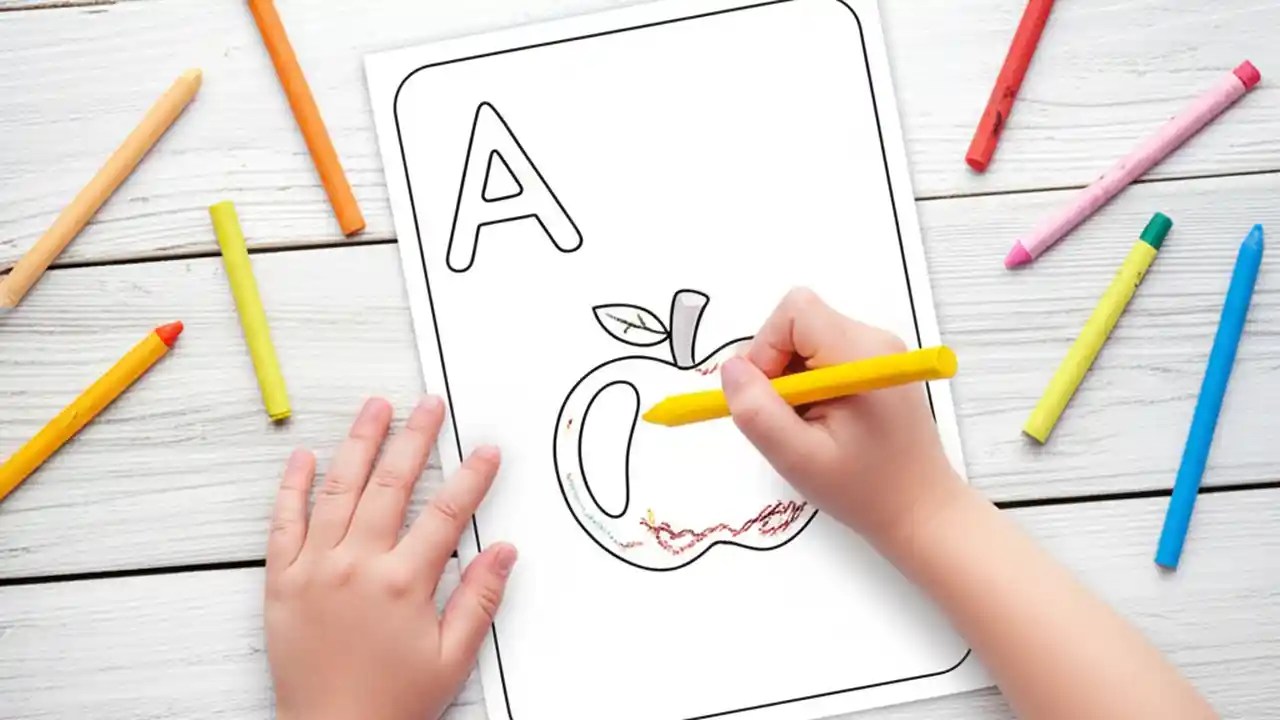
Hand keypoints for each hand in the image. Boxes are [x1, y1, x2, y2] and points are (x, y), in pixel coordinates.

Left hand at [265, 396, 516, 719]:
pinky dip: (294, 486)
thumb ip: (479, 599)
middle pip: (391, 485)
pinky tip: (306, 457)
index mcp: (403, 584)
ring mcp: (314, 568)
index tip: (486, 451)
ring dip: (360, 442)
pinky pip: (284, 521)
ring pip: (339, 489)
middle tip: (429, 406)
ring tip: (375, 408)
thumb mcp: (452, 658)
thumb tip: (503, 553)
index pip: (446, 513)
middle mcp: (357, 566)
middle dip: (416, 438)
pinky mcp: (280, 581)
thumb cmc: (389, 704)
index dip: (471, 477)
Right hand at [720, 289, 960, 552]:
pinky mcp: (873, 367)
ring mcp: (876, 353)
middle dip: (774, 368)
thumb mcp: (799, 458)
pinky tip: (821, 422)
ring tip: (807, 426)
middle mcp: (873, 341)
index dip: (766, 348)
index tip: (769, 396)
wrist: (921, 510)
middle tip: (785, 419)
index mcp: (860, 355)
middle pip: (797, 324)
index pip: (795, 311)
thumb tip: (730, 369)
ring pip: (805, 341)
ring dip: (790, 381)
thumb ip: (758, 411)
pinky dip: (806, 386)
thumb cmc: (866, 490)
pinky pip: (821, 357)